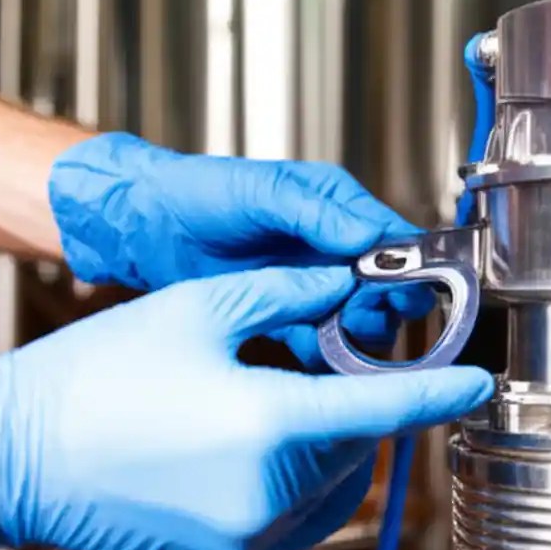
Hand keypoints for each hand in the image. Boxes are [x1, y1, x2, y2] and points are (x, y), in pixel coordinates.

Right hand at [0, 266, 491, 549]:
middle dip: (363, 404)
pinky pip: (299, 512)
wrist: (14, 454)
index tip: (478, 385)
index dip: (441, 395)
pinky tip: (263, 436)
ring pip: (336, 483)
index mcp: (270, 424)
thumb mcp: (198, 310)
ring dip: (334, 440)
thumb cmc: (92, 379)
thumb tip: (338, 285)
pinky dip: (304, 474)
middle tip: (334, 363)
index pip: (386, 408)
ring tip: (286, 396)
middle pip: (361, 444)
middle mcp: (269, 490)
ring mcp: (249, 531)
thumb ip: (286, 293)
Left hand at [47, 133, 434, 367]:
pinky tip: (320, 357)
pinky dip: (328, 353)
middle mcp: (332, 246)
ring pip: (361, 318)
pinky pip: (322, 342)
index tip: (405, 291)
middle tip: (362, 314)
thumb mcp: (258, 192)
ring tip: (339, 336)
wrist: (142, 226)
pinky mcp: (286, 314)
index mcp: (336, 206)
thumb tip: (368, 237)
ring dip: (357, 331)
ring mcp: (311, 282)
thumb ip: (315, 213)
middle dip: (383, 304)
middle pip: (387, 286)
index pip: (394, 238)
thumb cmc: (195, 193)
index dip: (408, 267)